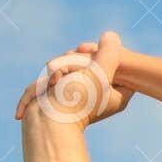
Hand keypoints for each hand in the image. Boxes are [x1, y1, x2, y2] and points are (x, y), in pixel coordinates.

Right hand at [14, 31, 134, 125]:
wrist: (43, 123)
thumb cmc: (73, 102)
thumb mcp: (97, 74)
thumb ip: (109, 54)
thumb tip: (111, 37)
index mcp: (117, 94)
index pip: (118, 64)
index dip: (102, 55)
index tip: (90, 54)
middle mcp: (100, 95)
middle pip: (90, 62)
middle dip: (74, 62)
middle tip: (69, 74)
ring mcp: (77, 94)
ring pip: (69, 66)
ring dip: (58, 69)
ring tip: (56, 83)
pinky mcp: (58, 94)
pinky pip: (53, 76)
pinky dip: (49, 80)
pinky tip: (47, 88)